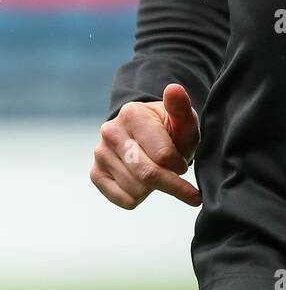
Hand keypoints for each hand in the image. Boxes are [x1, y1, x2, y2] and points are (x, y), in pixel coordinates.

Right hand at [90, 82, 201, 209]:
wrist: (148, 139)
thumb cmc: (170, 131)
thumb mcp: (182, 120)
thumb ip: (181, 108)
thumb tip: (174, 89)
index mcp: (132, 113)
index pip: (163, 155)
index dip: (179, 165)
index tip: (184, 165)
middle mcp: (110, 132)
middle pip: (148, 174)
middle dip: (172, 184)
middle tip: (184, 186)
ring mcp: (100, 153)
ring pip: (137, 190)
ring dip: (155, 190)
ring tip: (157, 174)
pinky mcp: (95, 174)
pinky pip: (124, 200)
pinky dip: (140, 197)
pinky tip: (144, 184)